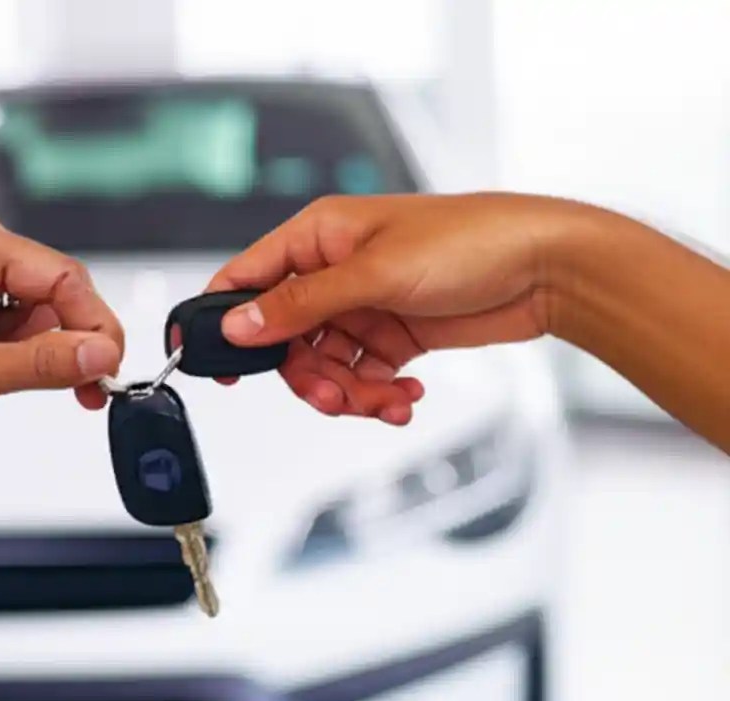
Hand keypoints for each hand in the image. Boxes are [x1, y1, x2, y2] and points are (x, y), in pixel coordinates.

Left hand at [0, 205, 124, 429]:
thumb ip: (42, 363)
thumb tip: (100, 356)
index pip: (64, 278)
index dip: (94, 328)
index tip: (109, 372)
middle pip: (56, 290)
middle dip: (67, 343)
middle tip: (81, 393)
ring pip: (37, 305)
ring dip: (35, 347)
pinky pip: (12, 309)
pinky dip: (13, 344)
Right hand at [208, 193, 595, 422]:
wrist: (548, 268)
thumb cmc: (471, 242)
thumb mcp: (374, 274)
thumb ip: (302, 304)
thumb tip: (240, 325)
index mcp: (318, 236)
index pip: (246, 278)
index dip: (224, 320)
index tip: (214, 364)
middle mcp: (334, 270)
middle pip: (285, 338)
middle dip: (307, 375)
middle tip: (331, 397)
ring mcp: (364, 305)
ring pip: (325, 365)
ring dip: (349, 393)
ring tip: (384, 403)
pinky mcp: (396, 335)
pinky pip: (364, 376)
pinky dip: (379, 395)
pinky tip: (407, 398)